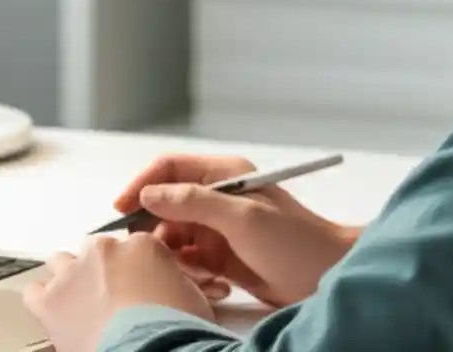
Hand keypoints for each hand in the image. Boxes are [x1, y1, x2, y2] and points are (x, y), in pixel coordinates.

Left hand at [24, 233, 213, 351]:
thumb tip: (167, 287)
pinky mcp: (49, 301)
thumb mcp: (192, 297)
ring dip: (71, 279)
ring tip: (83, 304)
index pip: (135, 246)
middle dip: (103, 270)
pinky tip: (56, 313)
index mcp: (140, 245)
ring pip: (62, 263)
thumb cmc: (175, 329)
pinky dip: (43, 299)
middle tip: (114, 298)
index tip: (142, 285)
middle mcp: (102, 251)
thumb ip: (172, 280)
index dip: (138, 268)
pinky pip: (34, 292)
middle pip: (96, 251)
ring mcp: (72, 273)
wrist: (147, 350)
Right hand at [115, 155, 358, 307]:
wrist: (330, 277)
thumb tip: (149, 194)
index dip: (142, 184)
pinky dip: (188, 271)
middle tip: (143, 250)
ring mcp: (217, 227)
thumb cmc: (295, 241)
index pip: (169, 168)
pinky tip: (208, 283)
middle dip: (151, 226)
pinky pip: (188, 259)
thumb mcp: (243, 218)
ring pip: (172, 235)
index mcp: (223, 175)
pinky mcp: (220, 256)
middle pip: (164, 203)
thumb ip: (194, 202)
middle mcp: (216, 197)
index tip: (122, 209)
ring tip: (187, 271)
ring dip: (172, 253)